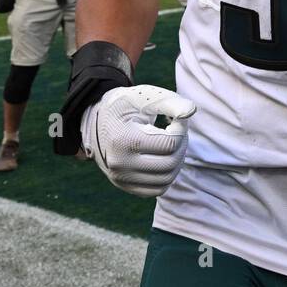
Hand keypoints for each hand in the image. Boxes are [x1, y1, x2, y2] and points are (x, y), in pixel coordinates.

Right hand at [81, 85, 196, 196]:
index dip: (181, 129)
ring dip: (177, 161)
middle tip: (178, 131)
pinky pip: (156, 190)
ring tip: (172, 143)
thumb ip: (169, 102)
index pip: (169, 143)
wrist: (95, 122)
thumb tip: (191, 111)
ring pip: (166, 179)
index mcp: (123, 140)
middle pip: (170, 163)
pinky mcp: (124, 186)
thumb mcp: (143, 97)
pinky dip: (167, 175)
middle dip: (182, 145)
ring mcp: (121, 178)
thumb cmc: (124, 106)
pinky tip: (164, 157)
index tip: (177, 118)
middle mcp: (120, 164)